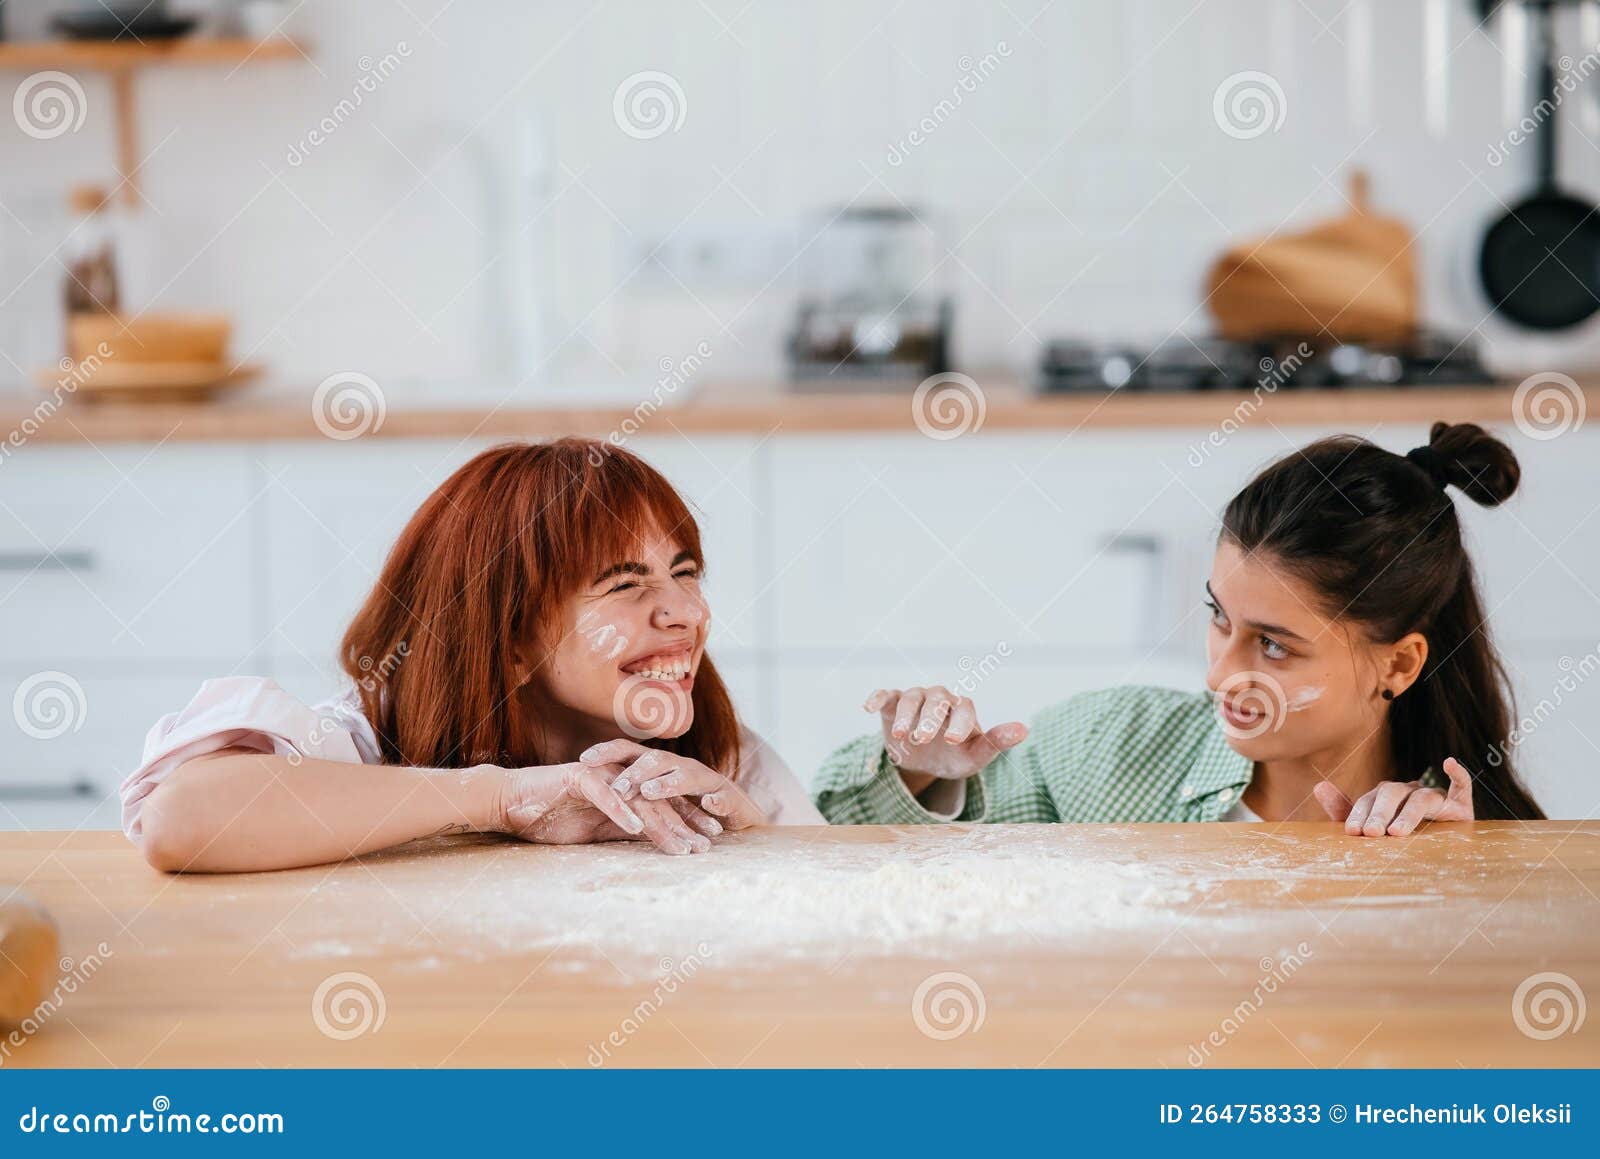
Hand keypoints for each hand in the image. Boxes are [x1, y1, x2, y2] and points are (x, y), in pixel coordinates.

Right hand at [493, 762, 712, 854]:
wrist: (512, 802)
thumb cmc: (552, 817)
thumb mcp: (597, 830)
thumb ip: (625, 829)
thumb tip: (654, 841)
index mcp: (625, 788)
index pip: (663, 805)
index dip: (687, 822)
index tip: (709, 842)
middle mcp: (619, 777)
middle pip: (660, 800)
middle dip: (687, 823)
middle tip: (709, 844)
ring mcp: (602, 774)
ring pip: (640, 799)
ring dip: (663, 824)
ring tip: (682, 846)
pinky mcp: (580, 777)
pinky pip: (607, 795)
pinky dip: (622, 811)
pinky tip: (638, 827)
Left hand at [578, 739, 766, 830]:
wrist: (736, 814)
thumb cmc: (686, 806)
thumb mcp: (653, 799)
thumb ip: (628, 793)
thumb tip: (587, 790)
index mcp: (660, 765)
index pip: (630, 751)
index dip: (608, 752)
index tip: (584, 759)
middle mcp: (681, 766)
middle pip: (655, 761)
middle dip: (635, 773)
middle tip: (617, 789)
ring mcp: (706, 780)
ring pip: (686, 775)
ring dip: (669, 783)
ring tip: (652, 792)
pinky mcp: (729, 798)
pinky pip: (723, 797)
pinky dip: (717, 801)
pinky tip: (710, 804)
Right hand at [865, 686, 1026, 782]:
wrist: (926, 761)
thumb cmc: (956, 756)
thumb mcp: (975, 756)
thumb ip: (997, 743)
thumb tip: (1024, 728)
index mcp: (962, 709)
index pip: (964, 708)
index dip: (960, 722)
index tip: (954, 741)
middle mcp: (939, 698)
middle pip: (936, 699)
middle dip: (929, 718)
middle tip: (922, 740)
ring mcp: (915, 699)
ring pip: (910, 697)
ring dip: (905, 714)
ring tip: (899, 736)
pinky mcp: (892, 704)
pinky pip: (885, 695)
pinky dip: (877, 697)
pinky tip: (868, 708)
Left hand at [1313, 757, 1474, 836]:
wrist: (1440, 847)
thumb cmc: (1399, 836)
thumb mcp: (1369, 827)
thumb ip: (1344, 811)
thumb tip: (1318, 787)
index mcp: (1386, 796)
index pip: (1369, 799)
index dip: (1360, 813)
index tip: (1353, 832)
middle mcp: (1409, 792)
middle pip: (1393, 794)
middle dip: (1380, 814)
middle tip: (1371, 833)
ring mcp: (1436, 797)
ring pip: (1423, 798)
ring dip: (1409, 814)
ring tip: (1396, 832)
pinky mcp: (1461, 806)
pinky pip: (1462, 786)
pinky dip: (1458, 774)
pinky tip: (1449, 763)